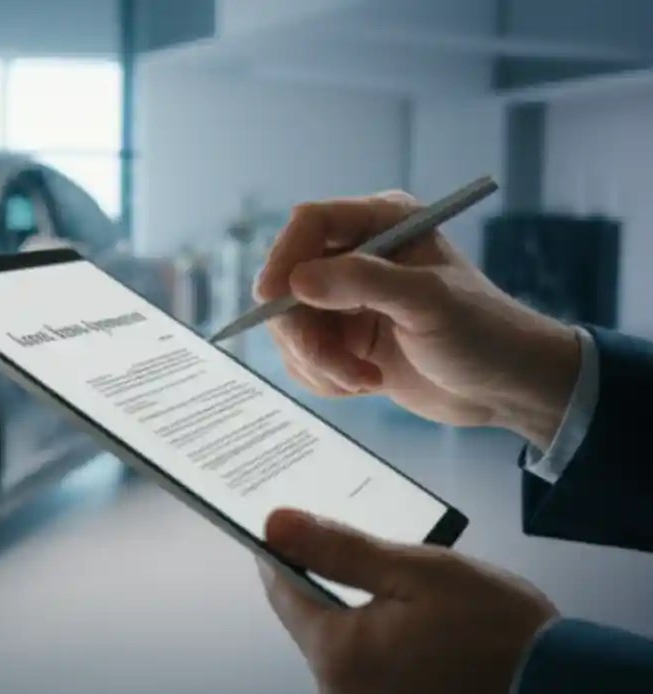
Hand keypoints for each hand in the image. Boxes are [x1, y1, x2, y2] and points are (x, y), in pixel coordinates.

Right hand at [254, 191, 578, 448]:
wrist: (506, 388)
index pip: (310, 224)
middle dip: (305, 333)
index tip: (270, 300)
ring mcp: (346, 298)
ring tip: (366, 379)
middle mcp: (356, 254)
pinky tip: (367, 382)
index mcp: (381, 223)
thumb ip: (363, 283)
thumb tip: (296, 281)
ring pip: (290, 326)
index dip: (283, 258)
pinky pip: (302, 357)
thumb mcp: (427, 302)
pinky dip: (325, 378)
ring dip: (320, 363)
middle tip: (339, 366)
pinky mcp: (343, 337)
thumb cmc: (482, 333)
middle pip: (288, 282)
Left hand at [258, 509, 557, 693]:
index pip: (282, 592)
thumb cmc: (500, 635)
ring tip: (415, 614)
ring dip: (366, 630)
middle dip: (339, 595)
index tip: (290, 532)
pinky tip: (420, 644)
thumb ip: (340, 549)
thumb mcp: (420, 572)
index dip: (284, 555)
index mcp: (338, 657)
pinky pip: (368, 683)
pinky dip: (384, 659)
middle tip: (382, 573)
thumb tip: (275, 524)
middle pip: (315, 627)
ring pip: (344, 656)